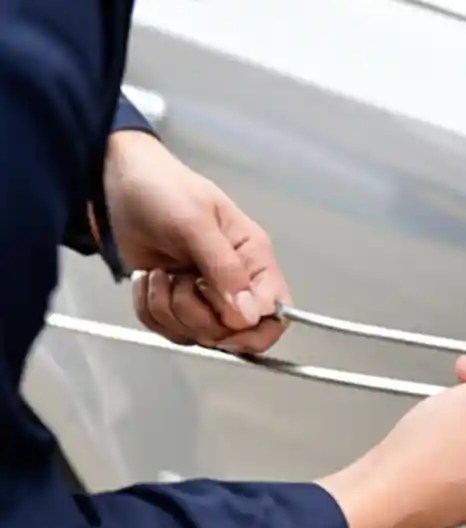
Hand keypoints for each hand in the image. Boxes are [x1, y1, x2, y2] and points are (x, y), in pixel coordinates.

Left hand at [104, 130, 288, 352]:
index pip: (277, 312)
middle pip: (236, 332)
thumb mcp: (195, 225)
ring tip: (159, 274)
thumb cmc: (164, 192)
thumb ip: (224, 270)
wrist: (119, 184)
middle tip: (180, 285)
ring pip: (199, 334)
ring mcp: (205, 296)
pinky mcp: (176, 303)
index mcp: (254, 260)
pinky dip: (150, 310)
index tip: (223, 321)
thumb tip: (248, 315)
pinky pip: (169, 330)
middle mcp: (236, 283)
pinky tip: (148, 280)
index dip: (253, 328)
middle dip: (200, 317)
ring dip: (169, 309)